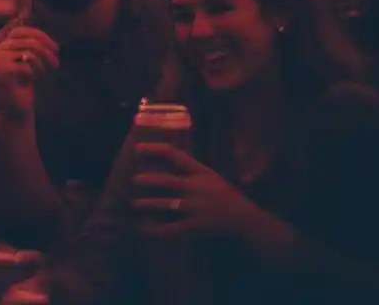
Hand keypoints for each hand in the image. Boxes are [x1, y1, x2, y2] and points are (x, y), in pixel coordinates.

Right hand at [0, 26, 58, 117]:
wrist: (16, 107)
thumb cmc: (27, 81)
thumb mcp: (34, 58)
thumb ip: (37, 43)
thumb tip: (36, 22)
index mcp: (5, 43)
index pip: (24, 31)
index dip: (43, 37)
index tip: (56, 50)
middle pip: (30, 42)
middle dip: (47, 53)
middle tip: (55, 66)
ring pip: (29, 53)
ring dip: (41, 66)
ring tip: (40, 75)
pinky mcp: (1, 71)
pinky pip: (26, 67)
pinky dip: (33, 75)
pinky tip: (27, 82)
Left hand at [131, 143, 263, 238]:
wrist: (244, 218)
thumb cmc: (223, 194)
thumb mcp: (210, 175)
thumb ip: (189, 168)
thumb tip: (165, 156)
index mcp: (200, 172)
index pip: (175, 155)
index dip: (155, 149)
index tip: (138, 148)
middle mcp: (196, 188)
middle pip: (168, 182)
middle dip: (149, 180)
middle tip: (134, 179)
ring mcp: (195, 208)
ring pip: (166, 205)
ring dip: (149, 204)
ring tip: (135, 203)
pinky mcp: (194, 226)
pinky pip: (171, 228)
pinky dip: (156, 230)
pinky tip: (144, 228)